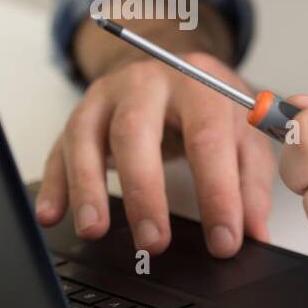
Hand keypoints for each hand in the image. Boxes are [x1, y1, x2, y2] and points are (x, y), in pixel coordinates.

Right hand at [35, 52, 273, 256]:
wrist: (173, 65)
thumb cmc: (209, 104)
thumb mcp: (244, 132)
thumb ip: (251, 180)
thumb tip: (254, 232)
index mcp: (197, 83)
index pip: (207, 137)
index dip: (217, 192)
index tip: (224, 241)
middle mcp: (147, 83)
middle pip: (136, 130)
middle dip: (143, 191)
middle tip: (153, 242)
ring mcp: (106, 96)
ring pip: (85, 135)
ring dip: (86, 186)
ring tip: (94, 230)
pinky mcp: (80, 113)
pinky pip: (59, 148)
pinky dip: (54, 184)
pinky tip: (53, 215)